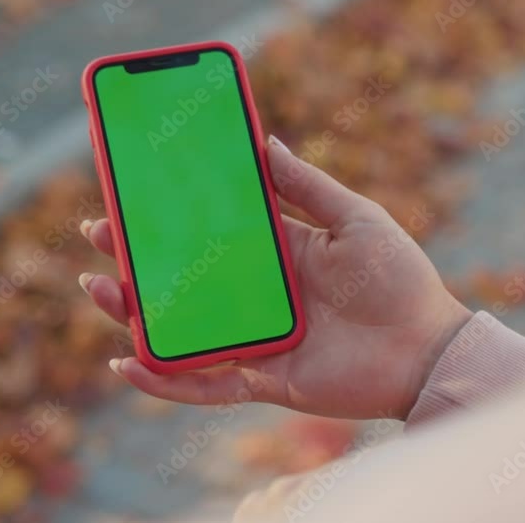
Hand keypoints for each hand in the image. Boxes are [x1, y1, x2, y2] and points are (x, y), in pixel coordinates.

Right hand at [78, 135, 471, 419]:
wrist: (428, 348)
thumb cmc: (399, 278)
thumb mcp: (355, 218)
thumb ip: (307, 185)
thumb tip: (265, 141)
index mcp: (276, 250)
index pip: (208, 227)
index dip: (168, 211)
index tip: (130, 188)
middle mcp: (257, 293)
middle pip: (180, 276)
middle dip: (132, 257)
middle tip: (96, 232)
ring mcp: (254, 337)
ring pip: (179, 328)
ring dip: (131, 313)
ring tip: (97, 288)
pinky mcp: (261, 379)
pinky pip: (203, 385)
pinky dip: (164, 380)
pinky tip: (126, 365)